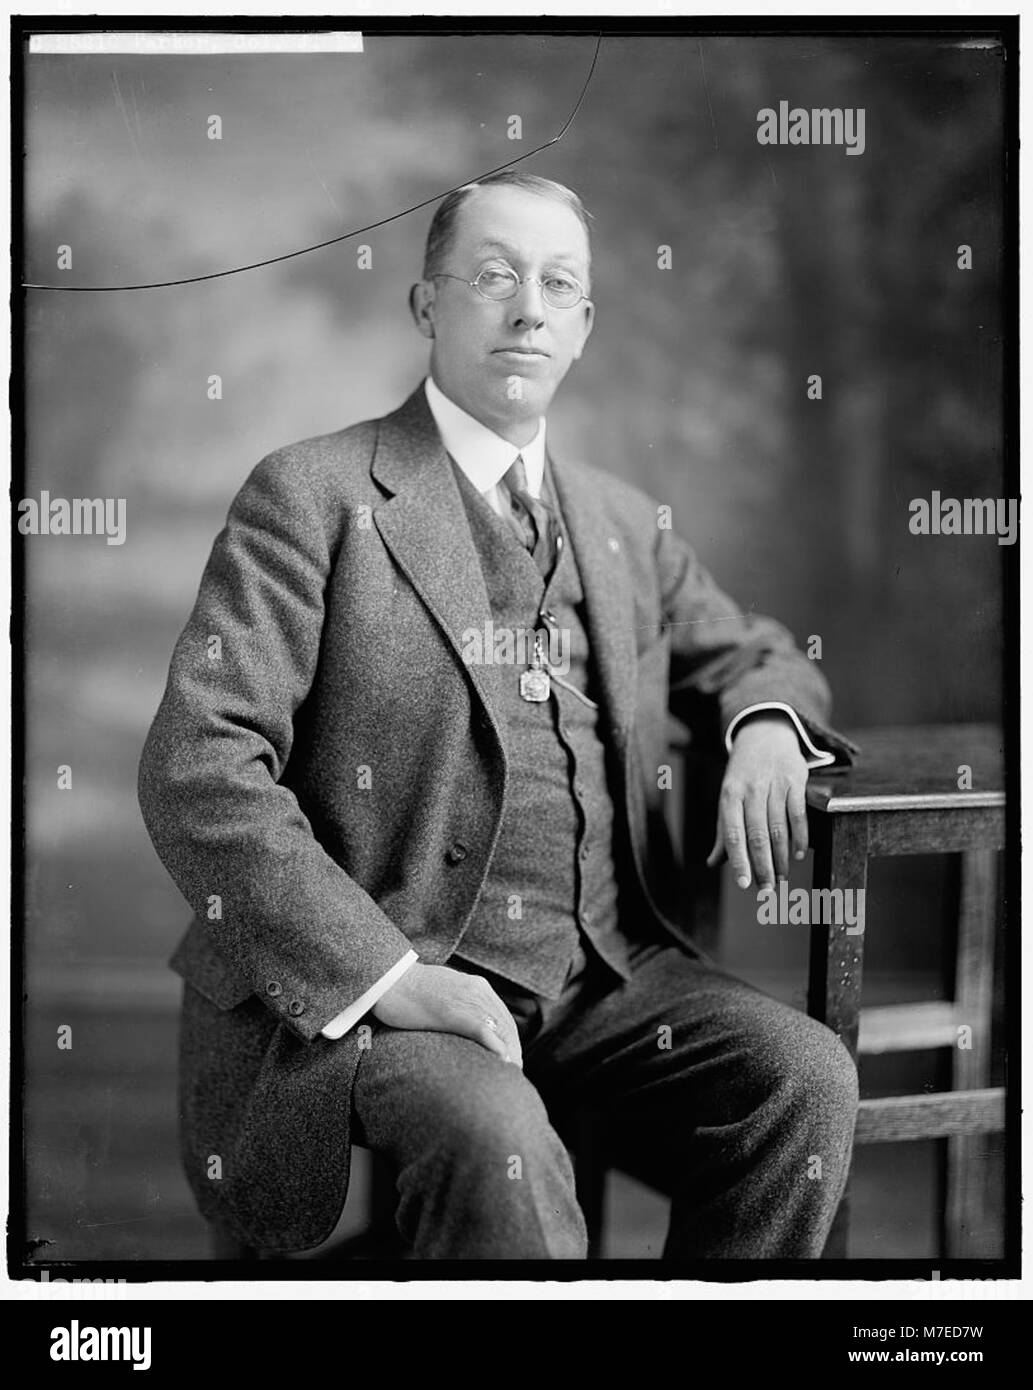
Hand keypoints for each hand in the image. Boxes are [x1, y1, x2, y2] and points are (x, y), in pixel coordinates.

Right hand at [371, 962, 522, 1066]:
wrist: (387, 978)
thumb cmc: (409, 990)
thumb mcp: (443, 991)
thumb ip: (459, 1004)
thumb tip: (468, 1026)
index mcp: (476, 986)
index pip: (503, 1017)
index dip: (511, 1041)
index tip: (511, 1060)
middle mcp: (477, 990)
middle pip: (506, 1025)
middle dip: (514, 1051)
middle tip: (515, 1074)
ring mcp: (465, 999)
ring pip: (499, 1029)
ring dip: (509, 1054)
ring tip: (510, 1075)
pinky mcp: (451, 1011)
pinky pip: (481, 1030)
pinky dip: (495, 1047)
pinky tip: (501, 1061)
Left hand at [706, 714, 809, 890]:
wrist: (765, 733)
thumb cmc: (743, 774)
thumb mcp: (728, 797)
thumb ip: (724, 831)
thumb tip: (713, 862)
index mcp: (729, 795)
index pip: (733, 834)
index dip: (739, 860)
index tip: (744, 884)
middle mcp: (750, 790)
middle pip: (757, 835)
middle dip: (763, 866)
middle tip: (767, 890)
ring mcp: (774, 784)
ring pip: (778, 828)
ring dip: (781, 857)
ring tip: (781, 877)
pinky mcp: (795, 780)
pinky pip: (799, 814)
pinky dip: (800, 837)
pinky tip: (799, 854)